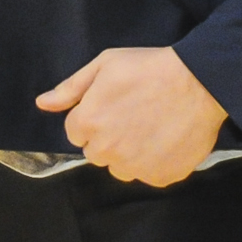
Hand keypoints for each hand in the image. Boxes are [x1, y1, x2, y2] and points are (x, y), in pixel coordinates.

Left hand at [36, 46, 227, 187]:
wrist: (198, 81)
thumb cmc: (148, 68)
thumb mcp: (104, 65)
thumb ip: (70, 88)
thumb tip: (42, 104)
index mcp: (89, 123)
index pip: (75, 133)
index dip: (91, 118)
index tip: (110, 106)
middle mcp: (107, 151)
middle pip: (96, 153)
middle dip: (107, 138)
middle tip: (131, 115)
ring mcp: (135, 168)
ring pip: (121, 168)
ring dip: (129, 154)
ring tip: (149, 128)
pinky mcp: (162, 177)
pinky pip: (149, 175)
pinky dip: (155, 162)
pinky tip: (166, 139)